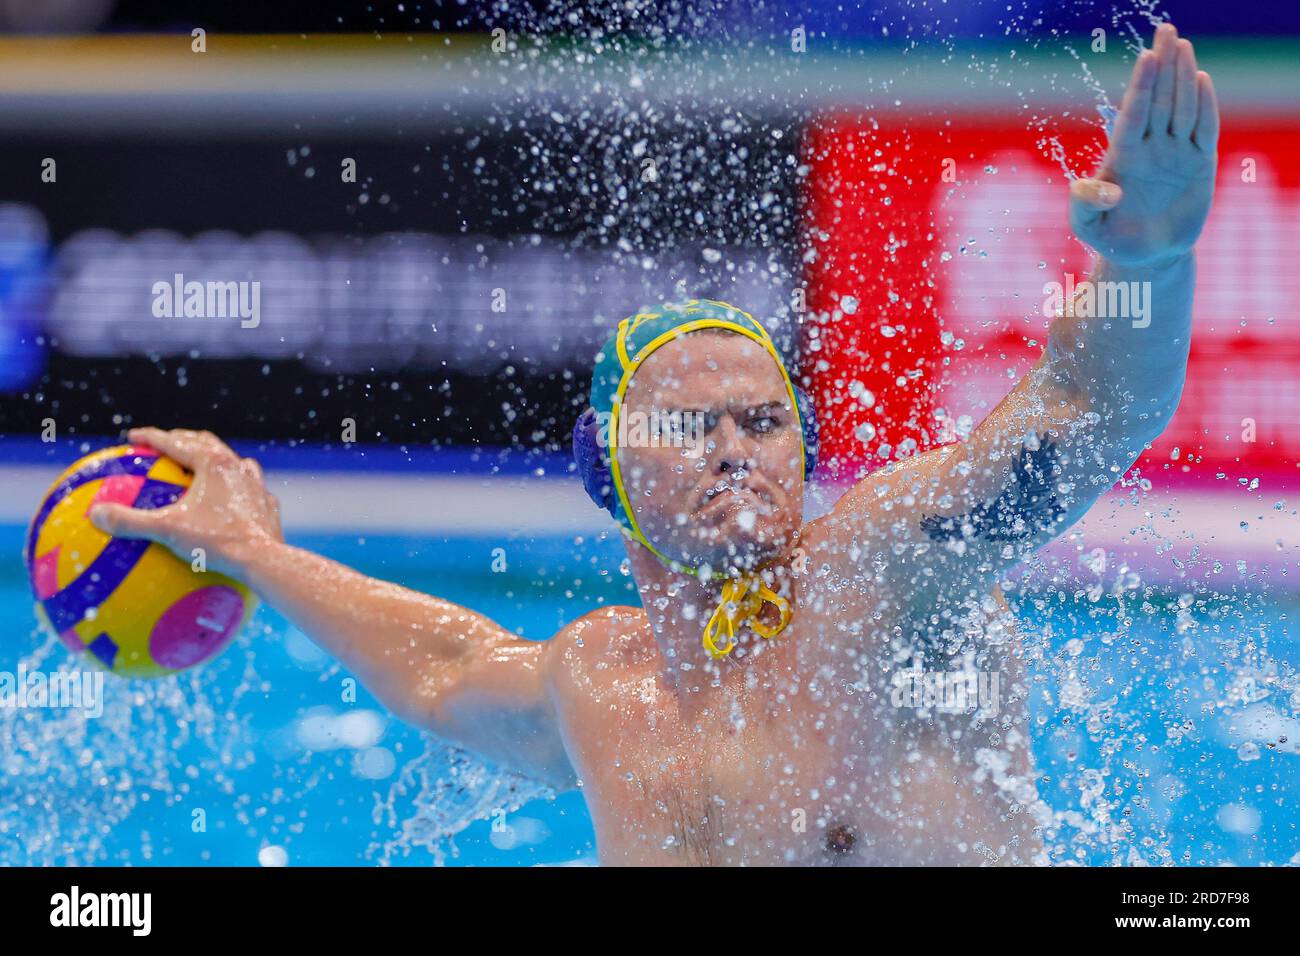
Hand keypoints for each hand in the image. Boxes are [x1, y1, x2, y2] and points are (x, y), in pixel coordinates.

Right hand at [89, 427, 283, 577]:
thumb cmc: (215, 543)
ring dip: (214, 458)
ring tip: (200, 463)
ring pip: (233, 461)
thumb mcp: (168, 531)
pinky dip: (236, 487)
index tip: (133, 436)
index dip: (151, 437)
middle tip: (164, 442)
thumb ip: (131, 522)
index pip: (175, 442)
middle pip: (205, 443)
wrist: (263, 560)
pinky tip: (232, 498)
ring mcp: (256, 484)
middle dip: (182, 439)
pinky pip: (250, 489)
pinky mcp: (267, 504)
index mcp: (213, 463)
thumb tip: (95, 515)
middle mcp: (237, 467)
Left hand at [1069, 22, 1219, 268]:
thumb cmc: (1112, 239)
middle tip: (1167, 31)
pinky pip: (1204, 130)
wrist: (1146, 258)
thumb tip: (1109, 189)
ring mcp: (1175, 153)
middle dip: (1163, 67)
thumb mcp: (1087, 227)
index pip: (1133, 115)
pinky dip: (1205, 107)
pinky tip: (1203, 81)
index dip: (1141, 87)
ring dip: (1184, 78)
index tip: (1146, 57)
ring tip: (1183, 46)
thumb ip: (1085, 204)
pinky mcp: (1198, 164)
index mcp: (1122, 157)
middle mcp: (1150, 148)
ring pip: (1181, 108)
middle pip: (1158, 100)